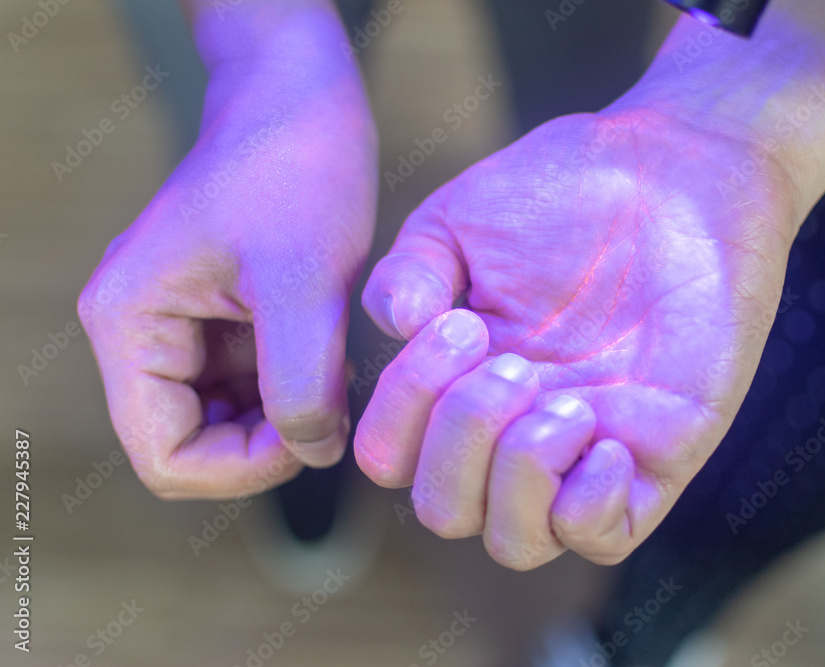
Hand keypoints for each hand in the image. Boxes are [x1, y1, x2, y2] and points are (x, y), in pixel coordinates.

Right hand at [79, 32, 376, 498]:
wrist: (302, 98)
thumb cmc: (293, 166)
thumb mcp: (302, 280)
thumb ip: (301, 380)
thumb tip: (313, 454)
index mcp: (130, 324)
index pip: (166, 457)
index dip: (242, 470)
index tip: (314, 435)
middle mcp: (142, 332)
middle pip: (194, 445)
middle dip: (268, 442)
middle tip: (334, 404)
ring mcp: (182, 327)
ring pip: (229, 420)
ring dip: (286, 414)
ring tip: (336, 369)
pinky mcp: (221, 318)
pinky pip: (253, 384)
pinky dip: (295, 385)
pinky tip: (332, 354)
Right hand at [356, 102, 797, 568]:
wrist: (677, 169)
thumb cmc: (567, 188)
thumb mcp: (460, 220)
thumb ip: (408, 273)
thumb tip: (396, 328)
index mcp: (461, 382)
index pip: (393, 456)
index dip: (402, 410)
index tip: (461, 324)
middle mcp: (514, 428)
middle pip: (444, 511)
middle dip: (461, 437)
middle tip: (514, 361)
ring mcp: (584, 448)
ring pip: (515, 544)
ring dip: (519, 473)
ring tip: (567, 401)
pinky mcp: (657, 454)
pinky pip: (603, 538)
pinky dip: (587, 505)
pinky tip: (605, 433)